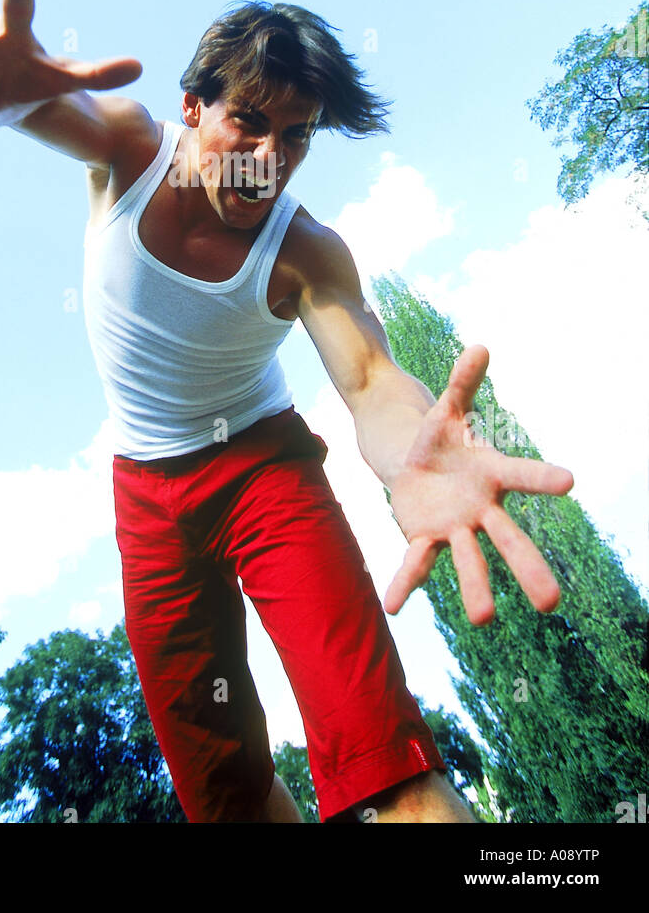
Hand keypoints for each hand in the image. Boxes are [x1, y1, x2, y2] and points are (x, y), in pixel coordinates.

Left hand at [382, 345, 573, 624]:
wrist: (415, 462)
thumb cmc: (442, 438)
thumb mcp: (448, 408)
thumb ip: (463, 382)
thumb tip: (480, 346)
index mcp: (492, 475)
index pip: (522, 475)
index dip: (544, 477)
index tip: (570, 480)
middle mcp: (480, 510)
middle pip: (508, 540)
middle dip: (527, 568)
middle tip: (550, 602)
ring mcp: (454, 528)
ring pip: (469, 560)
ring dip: (475, 588)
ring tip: (483, 619)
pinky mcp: (424, 537)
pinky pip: (416, 563)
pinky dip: (405, 583)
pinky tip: (395, 606)